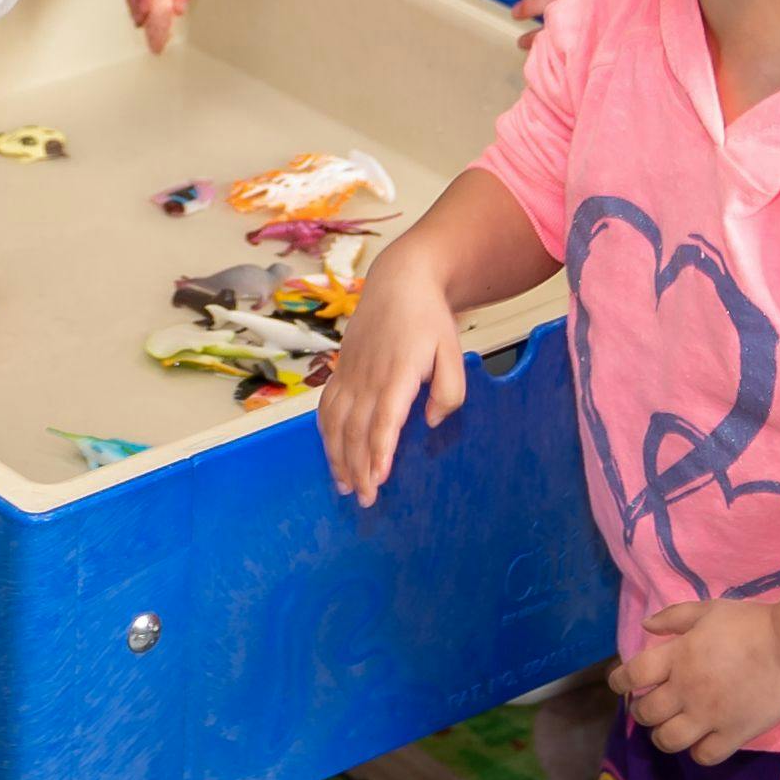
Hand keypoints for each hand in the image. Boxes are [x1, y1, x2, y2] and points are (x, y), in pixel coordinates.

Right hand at [318, 265, 465, 504]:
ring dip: (337, 455)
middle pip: (356, 429)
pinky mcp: (341, 368)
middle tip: (365, 499)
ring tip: (344, 485)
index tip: (379, 479)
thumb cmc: (429, 318)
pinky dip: (325, 431)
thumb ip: (450, 390)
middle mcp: (368, 376)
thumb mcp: (453, 351)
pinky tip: (331, 450)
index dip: (379, 452)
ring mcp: (350, 372)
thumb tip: (430, 421)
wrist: (399, 280)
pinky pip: (326, 404)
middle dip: (358, 467)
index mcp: (397, 374)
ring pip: (336, 421)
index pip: (384, 420)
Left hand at [614, 601, 779, 762]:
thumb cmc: (749, 624)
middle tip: (648, 707)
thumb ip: (673, 618)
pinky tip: (700, 741)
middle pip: (646, 712)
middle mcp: (686, 690)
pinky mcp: (734, 734)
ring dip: (662, 735)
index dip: (619, 682)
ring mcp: (709, 716)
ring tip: (669, 729)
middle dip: (641, 711)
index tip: (620, 684)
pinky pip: (704, 755)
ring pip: (668, 740)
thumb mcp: (707, 610)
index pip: (633, 675)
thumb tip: (646, 626)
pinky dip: (696, 752)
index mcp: (677, 657)